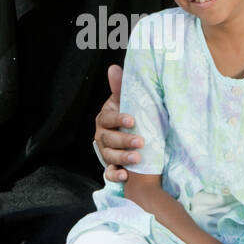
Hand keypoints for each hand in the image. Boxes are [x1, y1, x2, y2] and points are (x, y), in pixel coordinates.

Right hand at [94, 64, 142, 182]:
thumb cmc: (130, 115)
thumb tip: (113, 67)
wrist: (133, 137)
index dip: (118, 119)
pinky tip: (125, 176)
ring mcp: (106, 152)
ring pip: (108, 156)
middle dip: (124, 141)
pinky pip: (109, 174)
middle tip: (141, 141)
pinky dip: (115, 176)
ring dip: (122, 158)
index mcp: (105, 118)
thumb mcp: (126, 101)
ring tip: (137, 159)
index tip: (132, 120)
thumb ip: (120, 87)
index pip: (107, 118)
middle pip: (108, 139)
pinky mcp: (111, 167)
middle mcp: (102, 136)